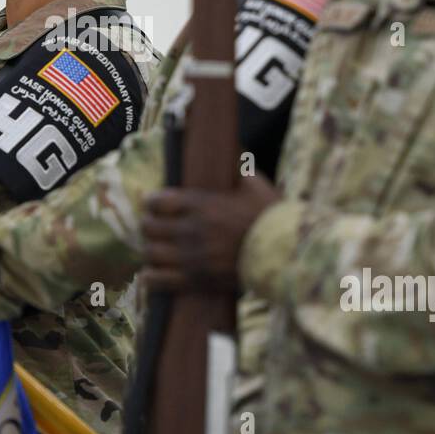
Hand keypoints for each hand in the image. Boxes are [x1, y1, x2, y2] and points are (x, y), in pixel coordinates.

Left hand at [141, 175, 281, 292]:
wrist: (286, 256)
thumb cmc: (273, 219)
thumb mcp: (256, 186)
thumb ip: (238, 170)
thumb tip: (234, 152)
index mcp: (202, 205)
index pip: (158, 201)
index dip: (152, 201)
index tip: (153, 203)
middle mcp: (192, 230)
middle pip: (149, 227)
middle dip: (148, 225)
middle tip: (154, 226)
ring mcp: (192, 257)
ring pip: (151, 253)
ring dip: (150, 249)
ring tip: (156, 248)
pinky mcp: (197, 281)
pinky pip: (160, 280)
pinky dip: (151, 277)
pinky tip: (151, 274)